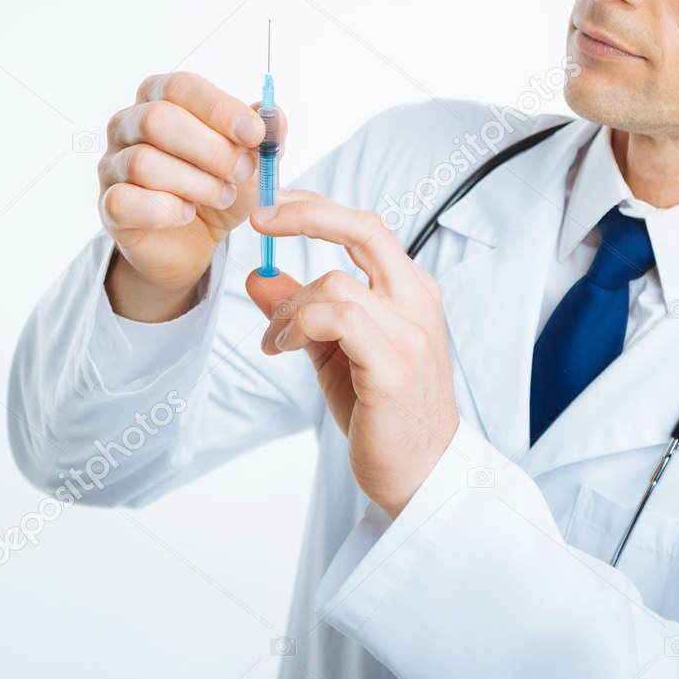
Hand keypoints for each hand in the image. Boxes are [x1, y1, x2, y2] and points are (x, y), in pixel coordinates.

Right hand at [97, 72, 284, 320]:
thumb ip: (264, 137)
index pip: (181, 87)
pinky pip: (125, 201)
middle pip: (158, 119)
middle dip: (210, 149)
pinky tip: (187, 214)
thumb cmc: (216, 188)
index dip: (219, 108)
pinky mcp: (109, 204)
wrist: (192, 242)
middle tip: (243, 173)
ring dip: (196, 183)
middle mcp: (128, 124)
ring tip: (223, 196)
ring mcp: (113, 164)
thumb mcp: (250, 161)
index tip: (255, 133)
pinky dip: (165, 210)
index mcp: (160, 98)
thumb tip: (275, 115)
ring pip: (145, 162)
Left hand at [244, 191, 458, 516]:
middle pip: (363, 228)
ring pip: (335, 282)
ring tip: (274, 338)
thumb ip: (301, 312)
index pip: (365, 226)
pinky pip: (339, 319)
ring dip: (289, 306)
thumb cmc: (382, 412)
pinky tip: (283, 346)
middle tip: (259, 221)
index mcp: (410, 290)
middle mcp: (417, 301)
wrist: (420, 472)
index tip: (271, 206)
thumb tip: (258, 278)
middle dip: (304, 214)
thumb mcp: (333, 352)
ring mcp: (410, 332)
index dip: (316, 206)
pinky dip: (300, 325)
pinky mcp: (395, 365)